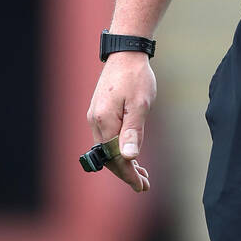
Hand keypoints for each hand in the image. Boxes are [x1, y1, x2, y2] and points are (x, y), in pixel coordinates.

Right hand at [85, 55, 156, 191]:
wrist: (125, 54)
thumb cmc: (136, 77)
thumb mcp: (140, 104)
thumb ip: (134, 132)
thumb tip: (129, 157)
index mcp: (105, 122)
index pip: (115, 157)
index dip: (128, 174)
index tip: (142, 186)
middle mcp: (95, 122)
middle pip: (109, 156)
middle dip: (126, 172)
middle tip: (145, 184)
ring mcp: (96, 117)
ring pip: (108, 149)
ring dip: (123, 162)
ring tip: (141, 174)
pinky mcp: (99, 113)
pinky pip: (107, 138)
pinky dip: (119, 149)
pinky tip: (131, 154)